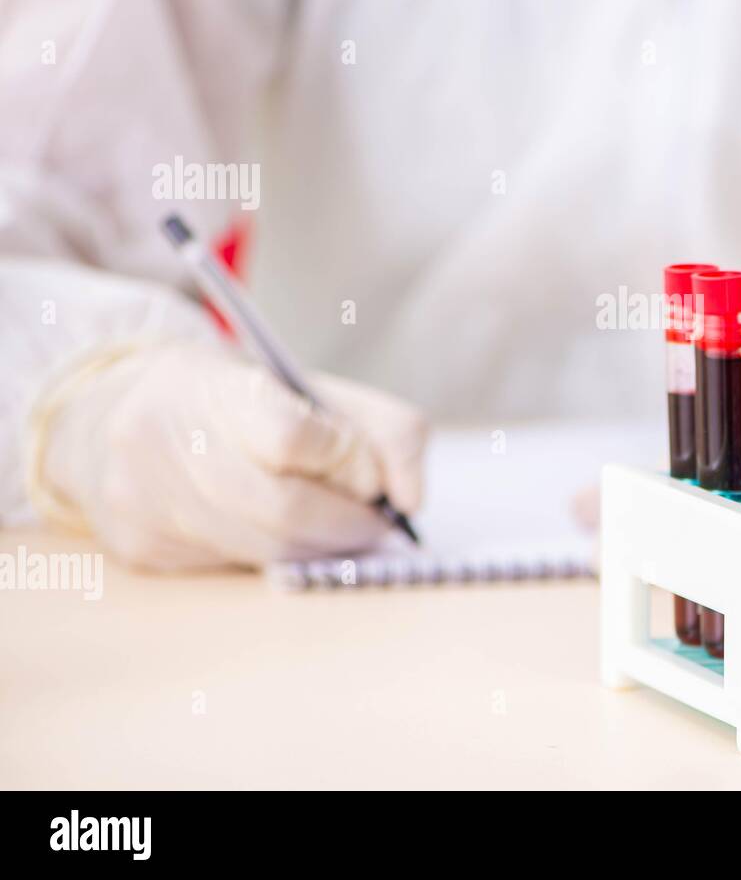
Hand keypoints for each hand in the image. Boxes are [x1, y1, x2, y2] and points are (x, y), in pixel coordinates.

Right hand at [27, 341, 428, 569]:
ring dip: (318, 547)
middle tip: (374, 523)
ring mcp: (143, 499)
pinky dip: (273, 555)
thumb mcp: (314, 389)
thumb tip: (411, 500)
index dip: (346, 461)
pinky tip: (276, 531)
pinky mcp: (139, 546)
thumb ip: (387, 431)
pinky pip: (232, 567)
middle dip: (346, 524)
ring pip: (263, 549)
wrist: (117, 411)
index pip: (294, 437)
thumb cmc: (240, 400)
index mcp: (212, 386)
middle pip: (284, 510)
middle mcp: (163, 441)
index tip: (368, 471)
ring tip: (336, 528)